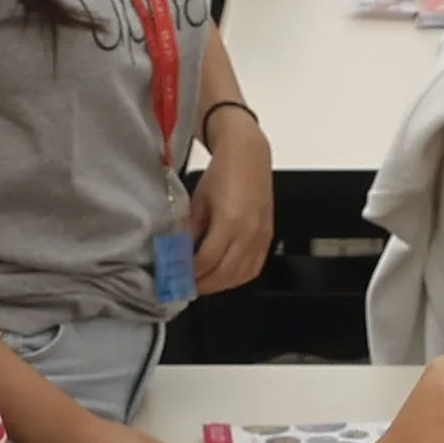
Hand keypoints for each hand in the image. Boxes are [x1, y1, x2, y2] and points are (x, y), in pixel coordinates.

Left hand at [187, 131, 273, 295]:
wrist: (248, 156)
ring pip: (241, 275)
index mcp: (230, 222)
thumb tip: (178, 254)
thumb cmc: (224, 173)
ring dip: (220, 285)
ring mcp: (262, 237)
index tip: (175, 277)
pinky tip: (224, 277)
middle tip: (184, 287)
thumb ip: (189, 231)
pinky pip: (254, 268)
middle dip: (202, 284)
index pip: (207, 261)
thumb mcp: (197, 201)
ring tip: (202, 284)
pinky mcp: (268, 237)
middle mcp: (249, 233)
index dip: (189, 273)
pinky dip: (238, 278)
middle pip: (224, 273)